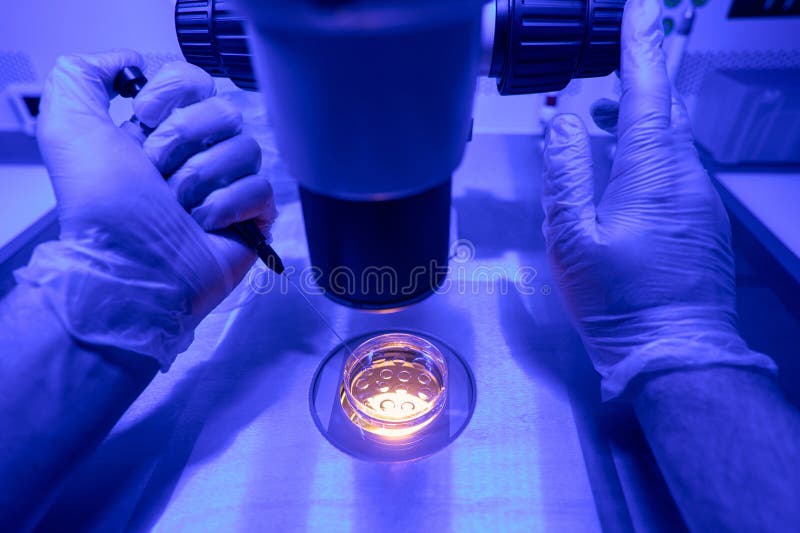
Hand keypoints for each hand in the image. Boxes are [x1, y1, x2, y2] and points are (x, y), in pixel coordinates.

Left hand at [17, 51, 275, 367]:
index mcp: (158, 131)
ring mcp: (227, 186)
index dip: (177, 92)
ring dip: (205, 176)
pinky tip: (206, 225)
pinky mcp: (252, 218)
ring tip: (180, 207)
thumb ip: (82, 76)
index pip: (195, 81)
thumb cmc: (102, 209)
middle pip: (226, 111)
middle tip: (159, 173)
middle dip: (186, 138)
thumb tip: (130, 62)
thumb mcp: (67, 127)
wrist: (128, 269)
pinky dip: (230, 205)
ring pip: (248, 148)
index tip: (147, 115)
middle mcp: (195, 154)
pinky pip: (263, 188)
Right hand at [541, 0, 773, 398]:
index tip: (641, 5)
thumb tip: (562, 122)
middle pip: (661, 107)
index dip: (641, 41)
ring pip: (668, 138)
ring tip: (596, 113)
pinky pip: (675, 166)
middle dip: (635, 75)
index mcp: (652, 172)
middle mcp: (685, 174)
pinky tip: (620, 167)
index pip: (647, 87)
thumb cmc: (619, 302)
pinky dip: (646, 150)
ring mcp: (699, 197)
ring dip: (634, 117)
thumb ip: (564, 174)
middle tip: (604, 60)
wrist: (676, 353)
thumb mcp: (572, 238)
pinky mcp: (701, 218)